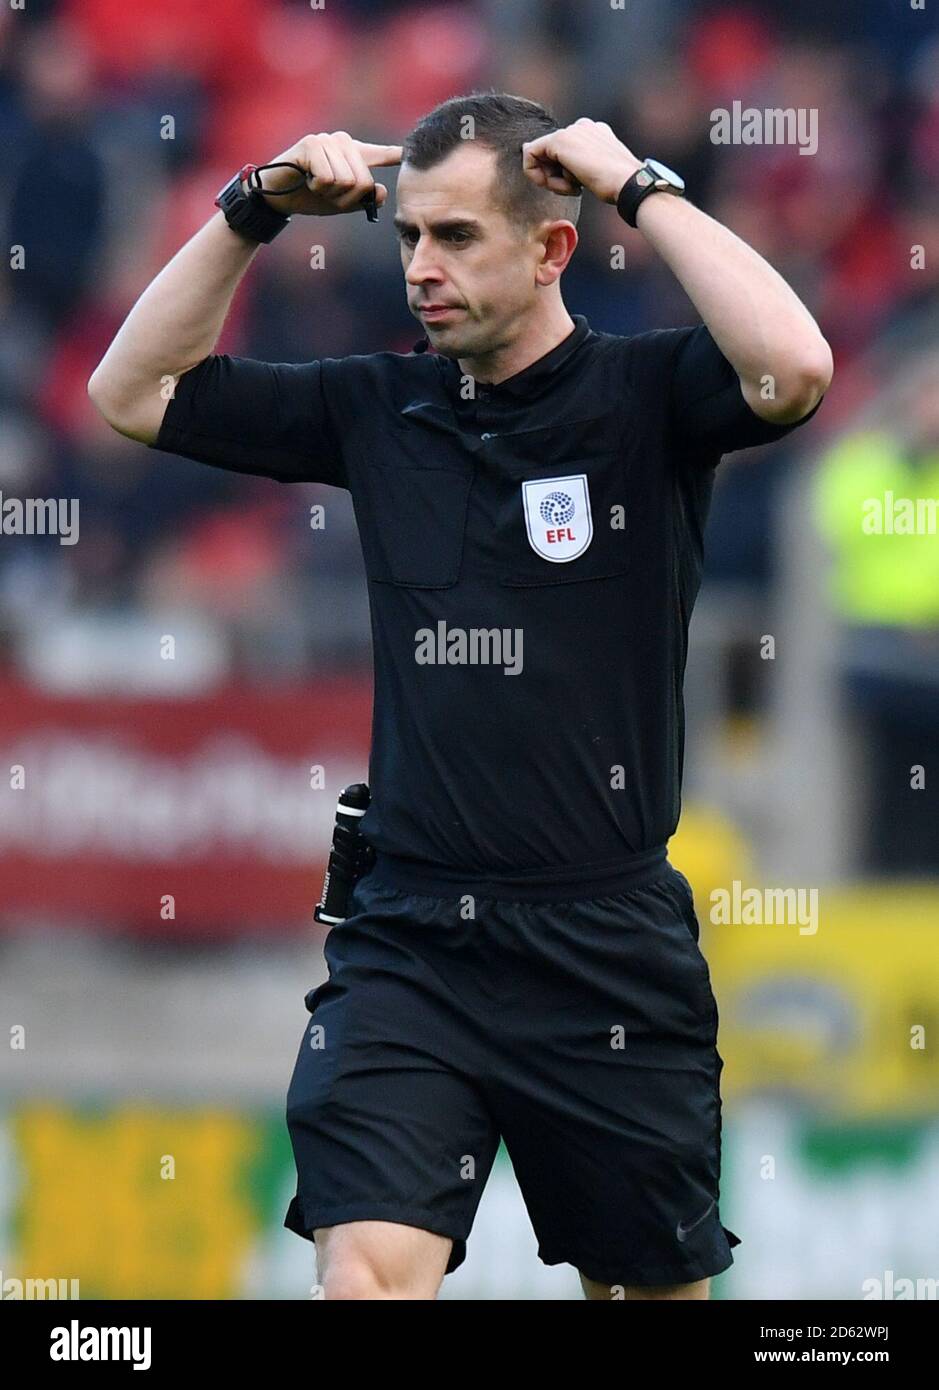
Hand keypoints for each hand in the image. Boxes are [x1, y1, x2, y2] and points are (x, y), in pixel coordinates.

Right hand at [255, 132, 402, 216]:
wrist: (278, 197)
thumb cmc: (310, 196)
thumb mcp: (341, 203)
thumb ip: (364, 199)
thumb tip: (382, 192)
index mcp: (353, 154)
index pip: (380, 154)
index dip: (395, 155)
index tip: (409, 153)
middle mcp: (342, 142)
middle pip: (363, 181)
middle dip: (345, 199)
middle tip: (326, 194)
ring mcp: (326, 140)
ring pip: (346, 180)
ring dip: (329, 194)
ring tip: (315, 186)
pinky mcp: (310, 144)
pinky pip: (327, 177)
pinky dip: (316, 186)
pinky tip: (306, 179)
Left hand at [522, 118, 642, 204]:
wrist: (628, 182)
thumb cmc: (616, 185)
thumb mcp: (595, 174)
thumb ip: (574, 167)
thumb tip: (544, 162)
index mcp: (594, 132)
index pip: (563, 154)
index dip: (563, 175)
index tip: (577, 187)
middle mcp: (581, 126)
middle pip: (550, 156)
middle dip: (556, 178)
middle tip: (574, 189)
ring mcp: (570, 131)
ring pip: (541, 158)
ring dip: (553, 181)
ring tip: (574, 187)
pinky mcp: (559, 140)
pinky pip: (530, 156)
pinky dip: (539, 177)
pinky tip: (565, 185)